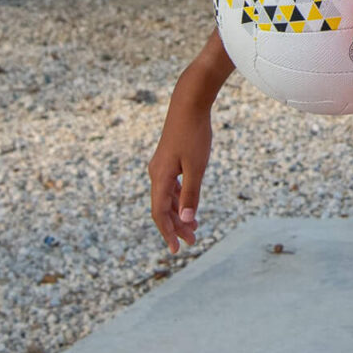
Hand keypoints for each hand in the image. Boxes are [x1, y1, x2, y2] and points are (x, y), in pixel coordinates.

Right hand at [147, 75, 214, 253]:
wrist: (189, 103)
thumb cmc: (194, 134)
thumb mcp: (197, 167)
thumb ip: (191, 193)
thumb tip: (186, 219)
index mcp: (160, 178)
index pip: (160, 213)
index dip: (168, 232)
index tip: (176, 249)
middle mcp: (156, 174)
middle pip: (163, 208)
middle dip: (177, 226)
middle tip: (192, 241)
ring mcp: (161, 166)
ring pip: (167, 197)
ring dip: (179, 213)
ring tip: (194, 226)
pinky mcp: (168, 159)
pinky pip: (170, 186)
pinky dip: (179, 198)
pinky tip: (188, 204)